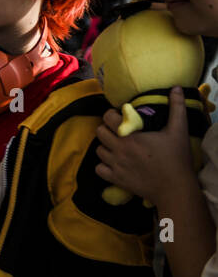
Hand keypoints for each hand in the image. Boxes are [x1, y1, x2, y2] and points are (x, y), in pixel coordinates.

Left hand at [95, 86, 194, 203]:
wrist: (175, 188)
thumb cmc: (176, 158)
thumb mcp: (178, 131)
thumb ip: (176, 108)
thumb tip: (175, 89)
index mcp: (130, 136)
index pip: (108, 117)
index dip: (112, 114)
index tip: (121, 116)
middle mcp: (119, 149)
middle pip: (99, 132)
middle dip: (107, 129)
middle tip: (119, 130)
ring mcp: (115, 165)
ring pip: (98, 150)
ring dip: (106, 146)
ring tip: (118, 146)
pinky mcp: (116, 179)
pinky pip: (99, 169)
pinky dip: (103, 166)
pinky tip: (114, 163)